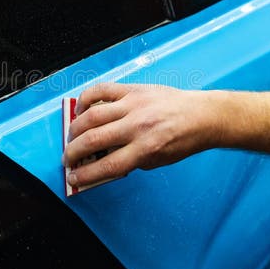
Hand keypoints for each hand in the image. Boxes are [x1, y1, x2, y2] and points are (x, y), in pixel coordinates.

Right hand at [62, 82, 218, 189]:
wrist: (201, 116)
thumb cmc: (182, 140)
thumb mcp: (158, 161)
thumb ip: (130, 162)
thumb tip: (102, 161)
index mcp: (146, 148)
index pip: (107, 165)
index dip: (85, 175)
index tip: (73, 179)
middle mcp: (137, 126)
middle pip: (93, 140)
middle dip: (73, 152)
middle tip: (67, 159)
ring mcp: (133, 105)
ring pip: (91, 115)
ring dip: (75, 129)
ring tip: (70, 138)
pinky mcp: (133, 89)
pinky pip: (102, 90)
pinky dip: (85, 99)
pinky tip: (81, 110)